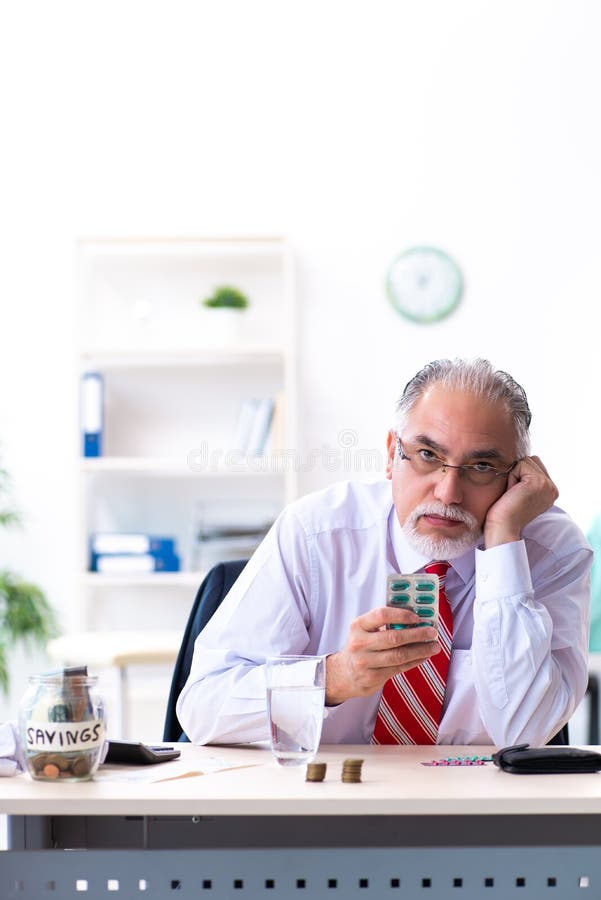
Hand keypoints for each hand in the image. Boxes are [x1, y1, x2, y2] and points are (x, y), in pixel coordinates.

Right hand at [325, 607, 439, 705]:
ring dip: (420, 650)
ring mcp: (364, 662)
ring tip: (434, 646)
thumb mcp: (364, 630)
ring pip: (399, 655)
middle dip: (417, 634)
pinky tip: (423, 656)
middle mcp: (359, 643)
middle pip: (393, 637)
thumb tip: (415, 618)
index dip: (402, 615)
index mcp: (358, 626)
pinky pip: (399, 668)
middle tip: (432, 632)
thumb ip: (384, 623)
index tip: (417, 617)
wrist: (343, 673)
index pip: (381, 615)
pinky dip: (414, 661)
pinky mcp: (372, 678)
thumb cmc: (360, 647)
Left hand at [483, 455, 557, 548]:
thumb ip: (527, 478)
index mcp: (550, 491)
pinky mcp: (538, 482)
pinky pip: (520, 465)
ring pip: (525, 461)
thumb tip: (522, 459)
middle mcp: (552, 488)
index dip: (520, 475)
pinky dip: (511, 477)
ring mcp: (547, 485)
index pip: (535, 465)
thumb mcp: (521, 493)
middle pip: (531, 460)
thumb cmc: (504, 512)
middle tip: (514, 494)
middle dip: (517, 473)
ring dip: (514, 475)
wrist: (503, 528)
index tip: (517, 495)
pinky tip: (511, 493)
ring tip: (513, 493)